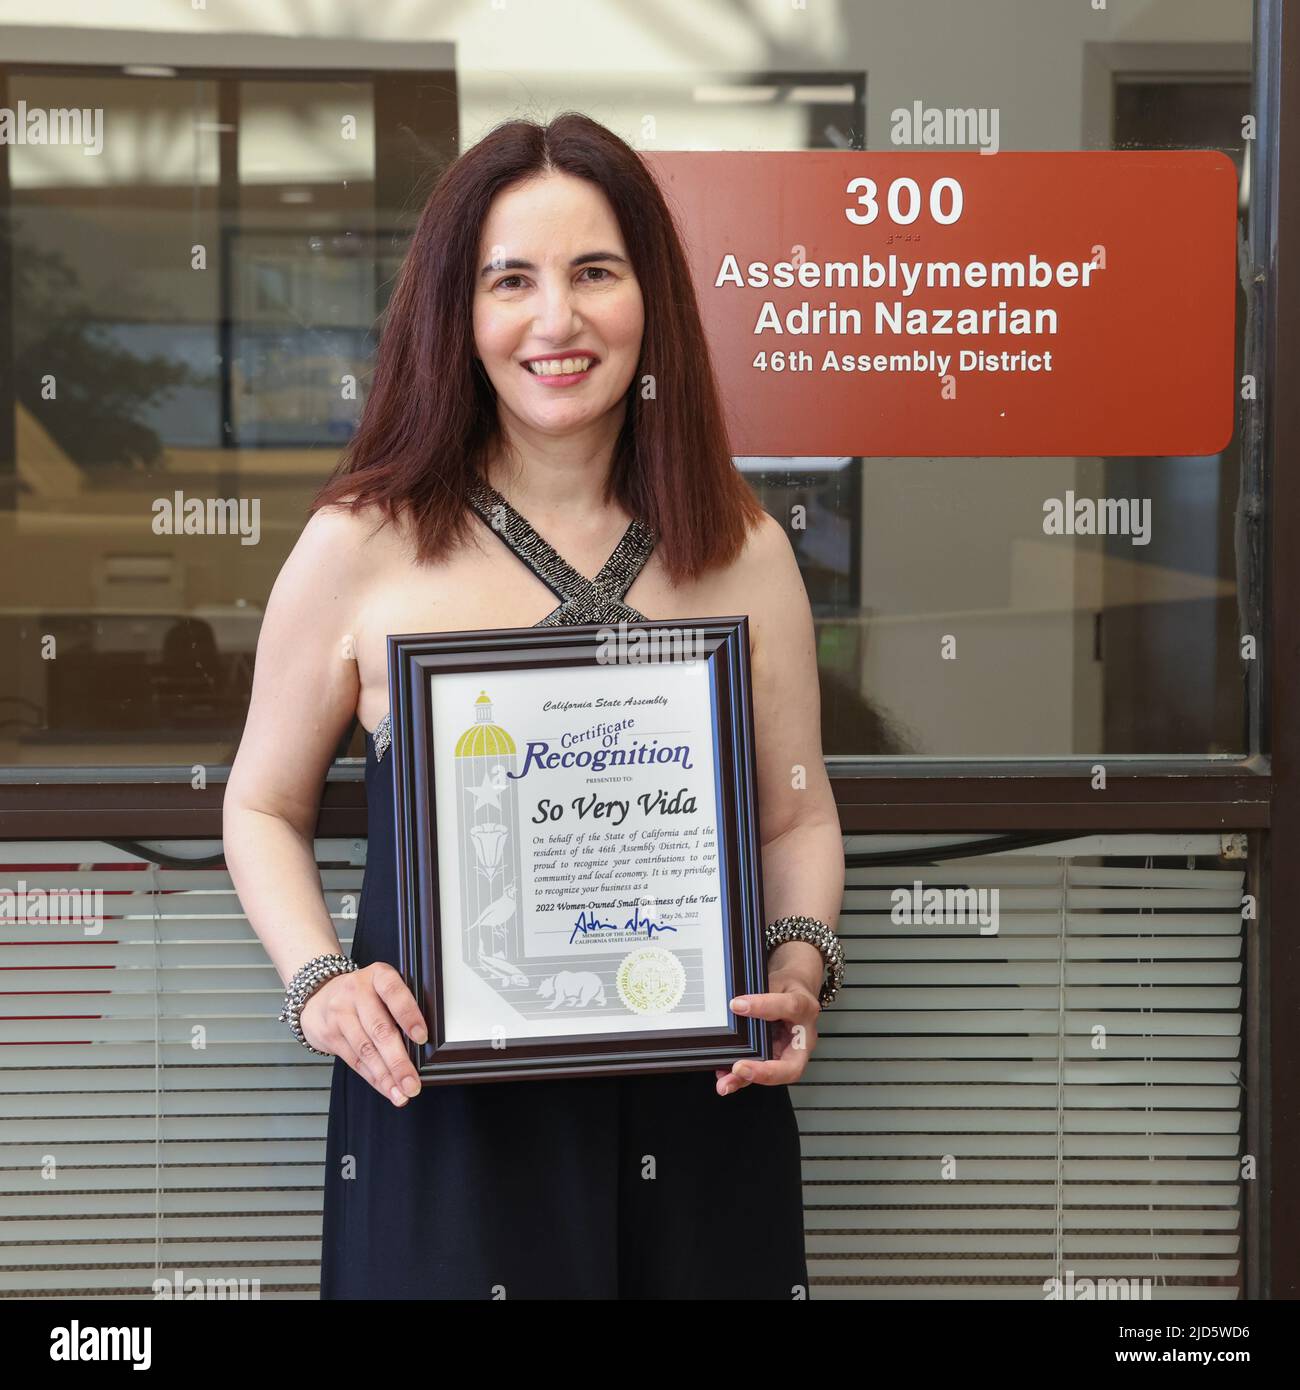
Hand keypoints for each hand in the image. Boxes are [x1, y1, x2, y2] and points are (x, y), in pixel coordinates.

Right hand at [299, 962, 425, 1106]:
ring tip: (401, 1093)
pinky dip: (373, 1078)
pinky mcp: (330, 1034)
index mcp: (378, 975)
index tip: (421, 1037)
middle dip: (398, 1061)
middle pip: (379, 1029)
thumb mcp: (380, 986)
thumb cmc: (362, 993)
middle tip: (412, 1082)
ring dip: (385, 1076)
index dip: (409, 1015)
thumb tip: (421, 1042)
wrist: (317, 995)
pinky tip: (385, 1088)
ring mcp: (340, 1013)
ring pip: (366, 1050)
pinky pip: (355, 1060)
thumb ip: (398, 1005)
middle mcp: (357, 992)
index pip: (394, 992)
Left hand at [716, 966, 820, 1095]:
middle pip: (791, 1066)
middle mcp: (802, 1039)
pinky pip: (761, 1072)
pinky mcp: (776, 1059)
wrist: (798, 992)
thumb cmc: (790, 987)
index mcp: (805, 1010)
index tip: (737, 1005)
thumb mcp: (777, 979)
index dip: (764, 1007)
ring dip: (748, 1079)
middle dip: (764, 1072)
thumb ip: (760, 992)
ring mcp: (790, 1053)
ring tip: (726, 1082)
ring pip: (775, 1075)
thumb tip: (735, 1006)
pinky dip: (742, 1077)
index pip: (789, 1008)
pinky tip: (726, 1077)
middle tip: (739, 1068)